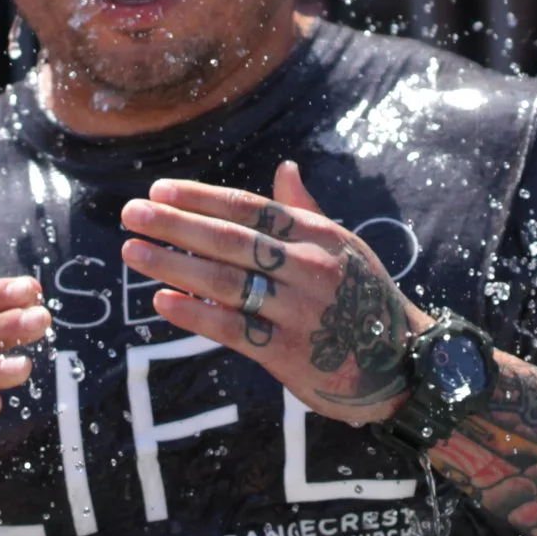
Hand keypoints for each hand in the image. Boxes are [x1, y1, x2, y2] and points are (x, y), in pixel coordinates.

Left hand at [119, 162, 430, 425]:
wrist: (405, 365)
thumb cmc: (366, 301)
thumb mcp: (346, 249)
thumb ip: (306, 212)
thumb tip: (285, 169)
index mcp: (318, 235)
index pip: (250, 208)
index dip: (201, 198)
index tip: (159, 190)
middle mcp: (309, 266)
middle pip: (230, 239)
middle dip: (175, 224)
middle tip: (131, 213)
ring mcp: (299, 310)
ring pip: (226, 281)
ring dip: (174, 264)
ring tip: (134, 251)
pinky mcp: (289, 352)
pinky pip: (234, 329)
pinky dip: (195, 315)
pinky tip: (161, 301)